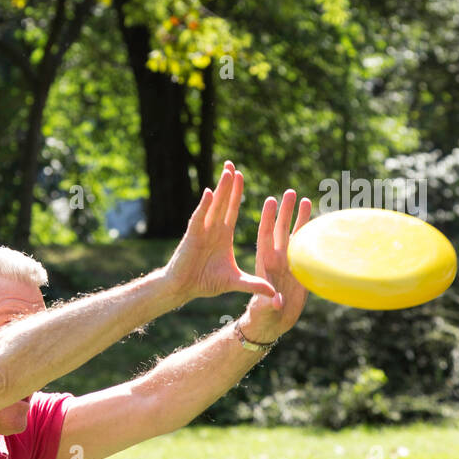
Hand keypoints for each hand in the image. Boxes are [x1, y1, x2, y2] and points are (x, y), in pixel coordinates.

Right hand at [163, 161, 277, 304]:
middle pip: (222, 201)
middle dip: (228, 184)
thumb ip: (254, 284)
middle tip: (232, 165)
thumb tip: (274, 294)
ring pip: (213, 205)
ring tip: (227, 171)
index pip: (232, 209)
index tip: (241, 176)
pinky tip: (210, 193)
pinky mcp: (192, 236)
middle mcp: (213, 228)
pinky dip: (204, 205)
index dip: (236, 193)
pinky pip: (199, 217)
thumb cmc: (206, 282)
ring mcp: (202, 230)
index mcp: (223, 234)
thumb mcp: (235, 282)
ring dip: (220, 189)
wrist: (184, 288)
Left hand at [239, 188, 311, 340]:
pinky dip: (312, 237)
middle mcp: (278, 259)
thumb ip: (268, 304)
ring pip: (295, 236)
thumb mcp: (263, 311)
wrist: (272, 323)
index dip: (267, 219)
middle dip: (285, 211)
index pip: (265, 236)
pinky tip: (319, 224)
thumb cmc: (262, 316)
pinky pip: (307, 249)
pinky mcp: (301, 270)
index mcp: (265, 264)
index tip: (270, 201)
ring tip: (305, 199)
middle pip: (281, 229)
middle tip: (290, 192)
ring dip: (299, 218)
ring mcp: (290, 263)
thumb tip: (276, 301)